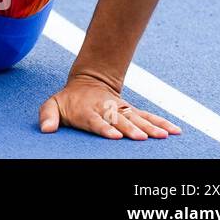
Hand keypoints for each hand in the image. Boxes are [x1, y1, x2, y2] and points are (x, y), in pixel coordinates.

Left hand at [39, 73, 181, 139]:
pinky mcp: (131, 111)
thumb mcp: (53, 104)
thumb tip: (45, 129)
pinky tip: (174, 131)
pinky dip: (161, 123)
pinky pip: (148, 117)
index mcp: (87, 110)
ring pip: (136, 118)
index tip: (113, 135)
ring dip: (150, 127)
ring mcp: (121, 110)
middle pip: (119, 120)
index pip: (95, 120)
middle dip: (130, 129)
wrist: (88, 82)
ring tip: (163, 136)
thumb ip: (48, 116)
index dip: (104, 127)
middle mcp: (107, 110)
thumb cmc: (68, 101)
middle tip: (140, 138)